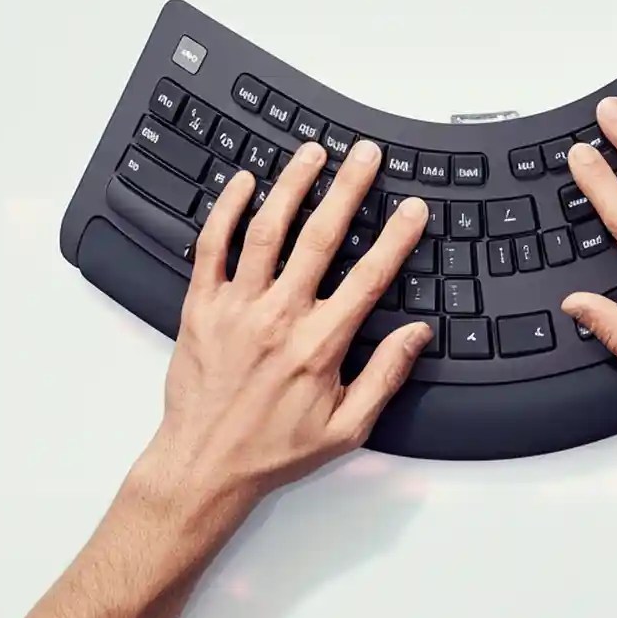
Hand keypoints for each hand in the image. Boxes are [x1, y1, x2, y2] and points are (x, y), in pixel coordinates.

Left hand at [141, 139, 433, 509]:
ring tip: (312, 152)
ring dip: (292, 185)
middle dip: (348, 189)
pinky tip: (243, 183)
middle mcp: (279, 317)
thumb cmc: (273, 449)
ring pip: (267, 230)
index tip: (411, 209)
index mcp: (320, 345)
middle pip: (321, 237)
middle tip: (365, 157)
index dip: (395, 238)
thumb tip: (416, 335)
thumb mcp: (347, 428)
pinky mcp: (200, 307)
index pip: (369, 278)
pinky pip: (212, 246)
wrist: (204, 465)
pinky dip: (226, 210)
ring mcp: (236, 308)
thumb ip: (385, 376)